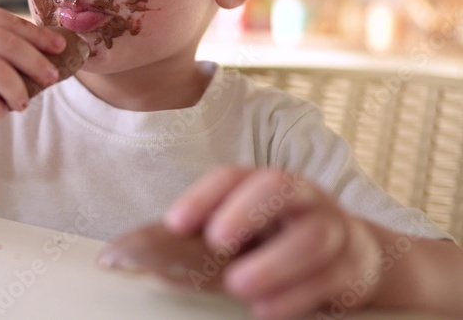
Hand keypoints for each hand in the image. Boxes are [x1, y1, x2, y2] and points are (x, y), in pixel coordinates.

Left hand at [162, 167, 382, 318]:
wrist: (354, 259)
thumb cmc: (276, 245)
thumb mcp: (242, 235)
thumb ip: (196, 244)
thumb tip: (129, 259)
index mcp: (265, 184)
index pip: (232, 177)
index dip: (203, 196)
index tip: (175, 224)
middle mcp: (302, 199)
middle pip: (279, 189)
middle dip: (245, 212)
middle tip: (215, 242)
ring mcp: (334, 230)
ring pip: (312, 238)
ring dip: (272, 263)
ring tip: (238, 286)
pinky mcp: (354, 270)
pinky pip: (331, 280)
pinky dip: (296, 298)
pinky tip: (266, 311)